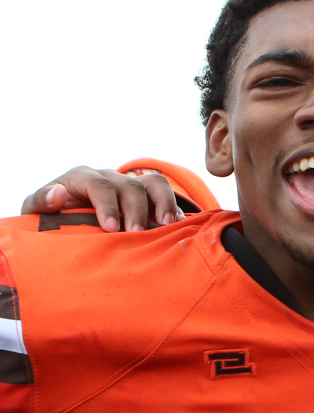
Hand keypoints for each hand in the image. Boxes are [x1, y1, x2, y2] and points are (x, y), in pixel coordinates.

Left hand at [21, 167, 181, 231]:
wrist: (65, 221)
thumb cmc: (50, 219)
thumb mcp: (36, 212)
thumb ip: (40, 202)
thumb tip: (58, 194)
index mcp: (81, 178)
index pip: (98, 185)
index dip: (107, 205)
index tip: (111, 229)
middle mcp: (108, 177)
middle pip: (129, 185)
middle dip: (136, 210)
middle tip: (137, 234)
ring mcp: (129, 186)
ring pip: (154, 183)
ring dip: (163, 203)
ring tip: (167, 224)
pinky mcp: (146, 198)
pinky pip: (165, 194)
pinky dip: (174, 208)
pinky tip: (178, 225)